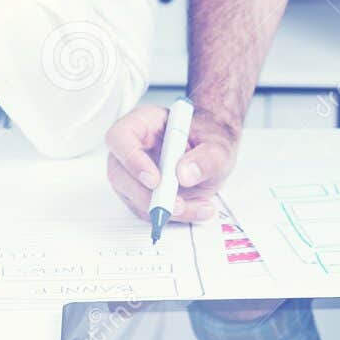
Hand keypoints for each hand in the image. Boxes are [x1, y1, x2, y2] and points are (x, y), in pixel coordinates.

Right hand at [105, 103, 237, 225]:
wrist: (214, 154)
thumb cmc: (210, 140)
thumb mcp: (219, 145)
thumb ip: (207, 158)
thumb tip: (185, 174)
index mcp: (144, 122)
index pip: (120, 137)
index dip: (131, 160)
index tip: (155, 180)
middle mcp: (132, 147)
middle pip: (120, 174)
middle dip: (148, 196)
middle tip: (178, 204)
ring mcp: (132, 172)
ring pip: (132, 198)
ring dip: (164, 210)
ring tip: (198, 208)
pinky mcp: (140, 194)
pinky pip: (146, 211)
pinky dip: (171, 217)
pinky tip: (195, 210)